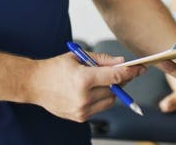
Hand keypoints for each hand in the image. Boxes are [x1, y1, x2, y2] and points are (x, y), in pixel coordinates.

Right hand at [28, 51, 145, 122]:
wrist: (34, 85)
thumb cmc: (55, 68)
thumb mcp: (78, 57)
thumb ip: (102, 60)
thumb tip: (122, 62)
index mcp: (83, 79)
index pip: (115, 76)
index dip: (131, 72)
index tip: (141, 68)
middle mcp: (83, 97)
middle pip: (115, 89)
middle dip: (122, 79)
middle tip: (125, 70)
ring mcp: (82, 110)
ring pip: (110, 100)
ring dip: (112, 90)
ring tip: (101, 80)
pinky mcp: (80, 118)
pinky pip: (100, 107)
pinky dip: (101, 98)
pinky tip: (91, 90)